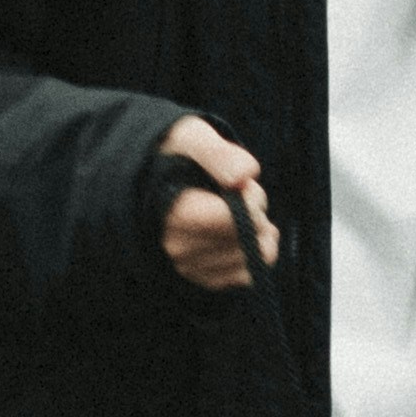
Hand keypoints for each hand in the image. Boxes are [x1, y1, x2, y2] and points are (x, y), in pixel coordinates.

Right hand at [158, 113, 278, 289]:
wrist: (156, 176)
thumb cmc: (178, 153)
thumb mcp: (193, 138)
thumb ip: (218, 154)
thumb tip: (245, 176)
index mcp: (173, 212)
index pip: (235, 222)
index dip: (252, 199)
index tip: (242, 183)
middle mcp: (177, 247)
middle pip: (249, 240)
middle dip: (257, 213)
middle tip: (238, 193)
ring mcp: (189, 267)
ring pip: (254, 259)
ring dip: (258, 233)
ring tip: (237, 211)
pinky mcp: (202, 279)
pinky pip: (247, 276)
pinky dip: (253, 254)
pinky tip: (241, 233)